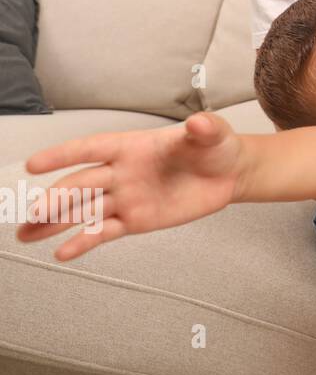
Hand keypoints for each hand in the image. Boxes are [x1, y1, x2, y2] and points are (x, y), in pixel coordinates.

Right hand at [17, 112, 243, 260]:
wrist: (229, 174)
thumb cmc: (214, 148)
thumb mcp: (213, 134)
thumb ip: (204, 128)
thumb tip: (199, 122)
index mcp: (132, 146)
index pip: (90, 149)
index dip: (62, 155)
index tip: (34, 164)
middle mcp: (121, 172)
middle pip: (80, 185)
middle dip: (54, 199)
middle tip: (31, 213)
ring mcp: (126, 197)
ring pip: (84, 210)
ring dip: (54, 222)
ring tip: (26, 235)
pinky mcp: (136, 220)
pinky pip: (105, 231)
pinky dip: (84, 241)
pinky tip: (62, 252)